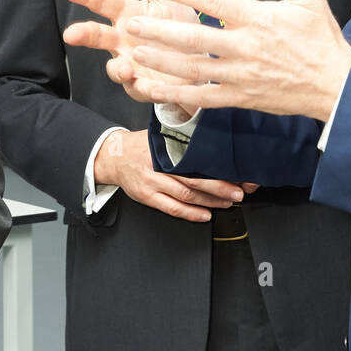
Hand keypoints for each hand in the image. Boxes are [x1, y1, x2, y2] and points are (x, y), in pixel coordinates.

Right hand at [62, 0, 201, 113]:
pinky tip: (146, 85)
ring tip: (124, 66)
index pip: (102, 2)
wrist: (198, 59)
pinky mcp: (145, 86)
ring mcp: (132, 64)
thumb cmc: (175, 24)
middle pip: (99, 36)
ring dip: (117, 68)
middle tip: (70, 34)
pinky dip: (142, 89)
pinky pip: (140, 90)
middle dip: (84, 34)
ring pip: (116, 68)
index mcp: (127, 15)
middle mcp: (123, 40)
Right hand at [92, 127, 243, 221]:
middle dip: (220, 187)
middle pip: (194, 179)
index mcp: (164, 149)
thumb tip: (208, 140)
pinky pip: (172, 208)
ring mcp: (153, 184)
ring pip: (186, 195)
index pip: (195, 159)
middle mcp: (159, 167)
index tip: (234, 170)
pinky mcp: (148, 197)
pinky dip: (190, 213)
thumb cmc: (139, 146)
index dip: (216, 167)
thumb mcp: (159, 135)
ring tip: (228, 202)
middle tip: (238, 191)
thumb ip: (180, 139)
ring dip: (210, 201)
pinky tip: (205, 214)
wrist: (112, 157)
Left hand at [126, 0, 350, 120]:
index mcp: (259, 19)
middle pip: (195, 38)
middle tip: (132, 21)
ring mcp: (241, 75)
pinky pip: (203, 97)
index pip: (215, 1)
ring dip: (161, 60)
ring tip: (134, 50)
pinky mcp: (240, 97)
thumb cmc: (322, 38)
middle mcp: (245, 47)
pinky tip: (152, 88)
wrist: (337, 86)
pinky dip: (176, 94)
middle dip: (160, 30)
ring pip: (193, 69)